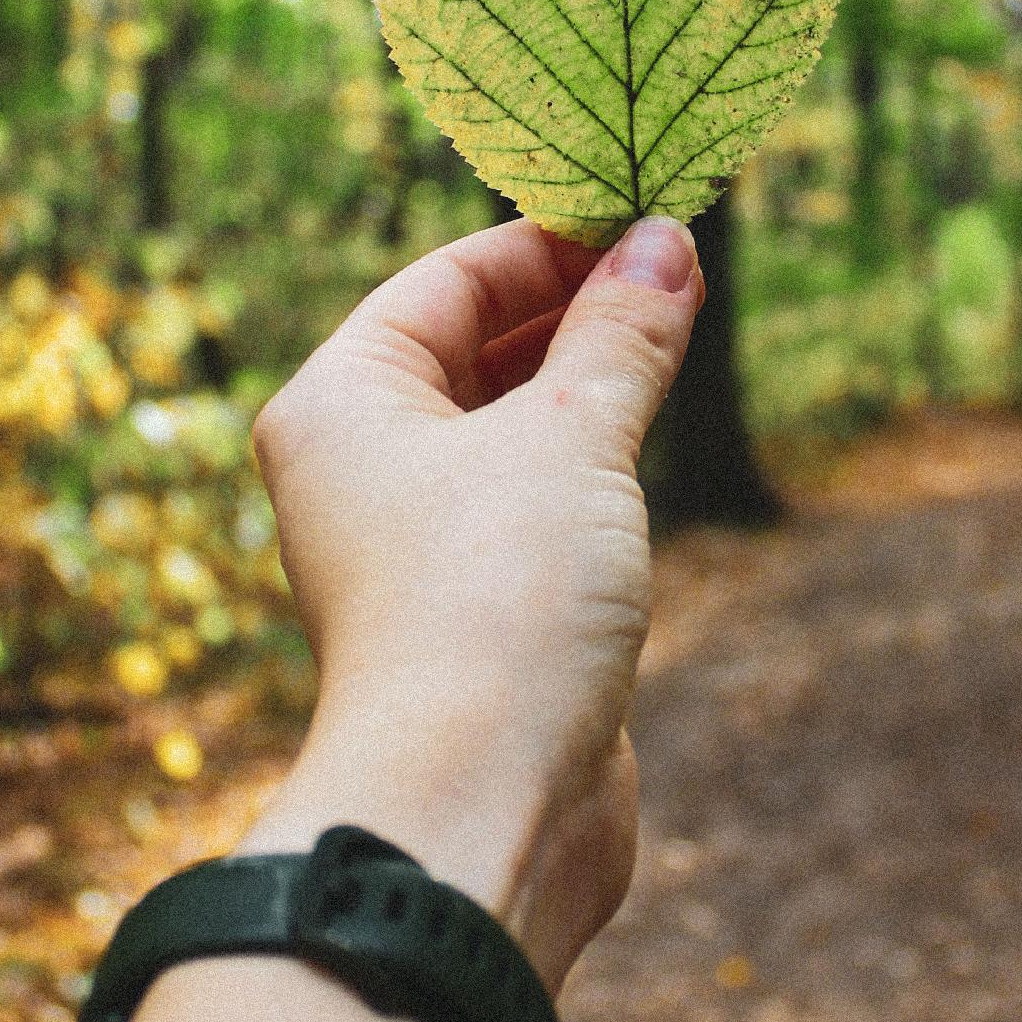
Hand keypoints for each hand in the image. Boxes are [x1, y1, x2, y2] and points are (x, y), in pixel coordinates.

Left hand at [245, 215, 702, 991]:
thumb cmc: (496, 603)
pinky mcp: (474, 613)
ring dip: (587, 387)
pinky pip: (533, 505)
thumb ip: (622, 334)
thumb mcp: (573, 437)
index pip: (446, 282)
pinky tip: (648, 450)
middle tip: (680, 272)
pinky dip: (590, 468)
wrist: (480, 802)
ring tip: (677, 340)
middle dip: (575, 310)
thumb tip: (666, 244)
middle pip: (472, 350)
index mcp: (340, 402)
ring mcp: (414, 546)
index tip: (649, 219)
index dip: (550, 242)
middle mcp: (359, 468)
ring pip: (507, 431)